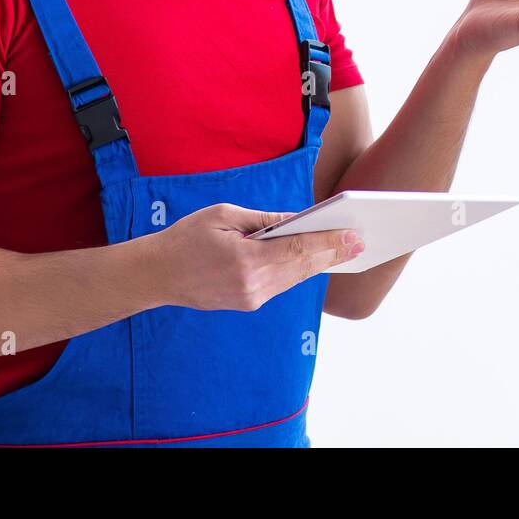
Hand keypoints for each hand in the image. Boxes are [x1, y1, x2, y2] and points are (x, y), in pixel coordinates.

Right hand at [150, 203, 363, 311]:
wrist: (157, 274)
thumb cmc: (186, 238)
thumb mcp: (224, 215)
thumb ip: (263, 220)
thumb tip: (297, 220)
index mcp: (246, 261)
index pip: (298, 250)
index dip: (328, 242)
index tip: (353, 235)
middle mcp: (253, 286)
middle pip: (302, 267)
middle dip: (332, 253)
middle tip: (360, 242)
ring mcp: (251, 299)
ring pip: (294, 278)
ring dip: (319, 263)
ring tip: (344, 248)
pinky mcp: (248, 303)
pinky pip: (281, 284)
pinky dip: (299, 270)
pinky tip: (315, 260)